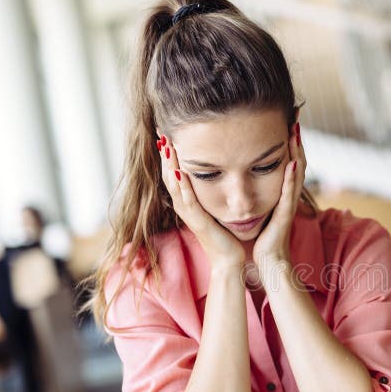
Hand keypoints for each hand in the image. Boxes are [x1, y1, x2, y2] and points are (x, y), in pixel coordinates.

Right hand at [158, 134, 245, 267]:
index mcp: (188, 202)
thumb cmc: (226, 235)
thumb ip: (212, 193)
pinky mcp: (198, 222)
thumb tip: (217, 173)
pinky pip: (188, 201)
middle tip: (161, 131)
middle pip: (169, 175)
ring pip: (174, 185)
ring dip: (170, 164)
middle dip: (165, 153)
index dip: (170, 154)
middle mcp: (185, 206)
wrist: (230, 260)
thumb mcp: (216, 208)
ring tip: (166, 145)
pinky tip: (180, 171)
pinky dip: (183, 186)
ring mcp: (189, 214)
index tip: (167, 133)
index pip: (175, 173)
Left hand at [251, 123, 305, 269]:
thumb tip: (243, 175)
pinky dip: (292, 177)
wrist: (268, 262)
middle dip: (296, 138)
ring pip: (297, 172)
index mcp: (280, 191)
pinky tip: (292, 162)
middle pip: (296, 160)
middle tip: (295, 115)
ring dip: (297, 150)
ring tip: (295, 130)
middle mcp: (287, 194)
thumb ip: (256, 192)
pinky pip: (289, 193)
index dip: (287, 140)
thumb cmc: (262, 238)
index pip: (286, 160)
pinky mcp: (285, 215)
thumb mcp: (260, 209)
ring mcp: (288, 204)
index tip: (284, 118)